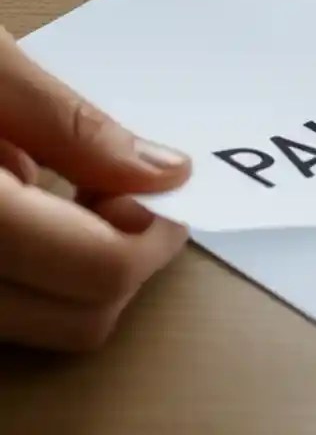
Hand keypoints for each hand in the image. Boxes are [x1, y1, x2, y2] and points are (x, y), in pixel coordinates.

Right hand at [0, 27, 190, 351]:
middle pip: (74, 319)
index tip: (162, 192)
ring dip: (70, 272)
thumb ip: (69, 126)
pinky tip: (3, 202)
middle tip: (119, 191)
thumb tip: (163, 173)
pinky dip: (17, 275)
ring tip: (41, 186)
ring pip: (29, 326)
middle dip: (122, 259)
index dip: (152, 235)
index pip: (95, 269)